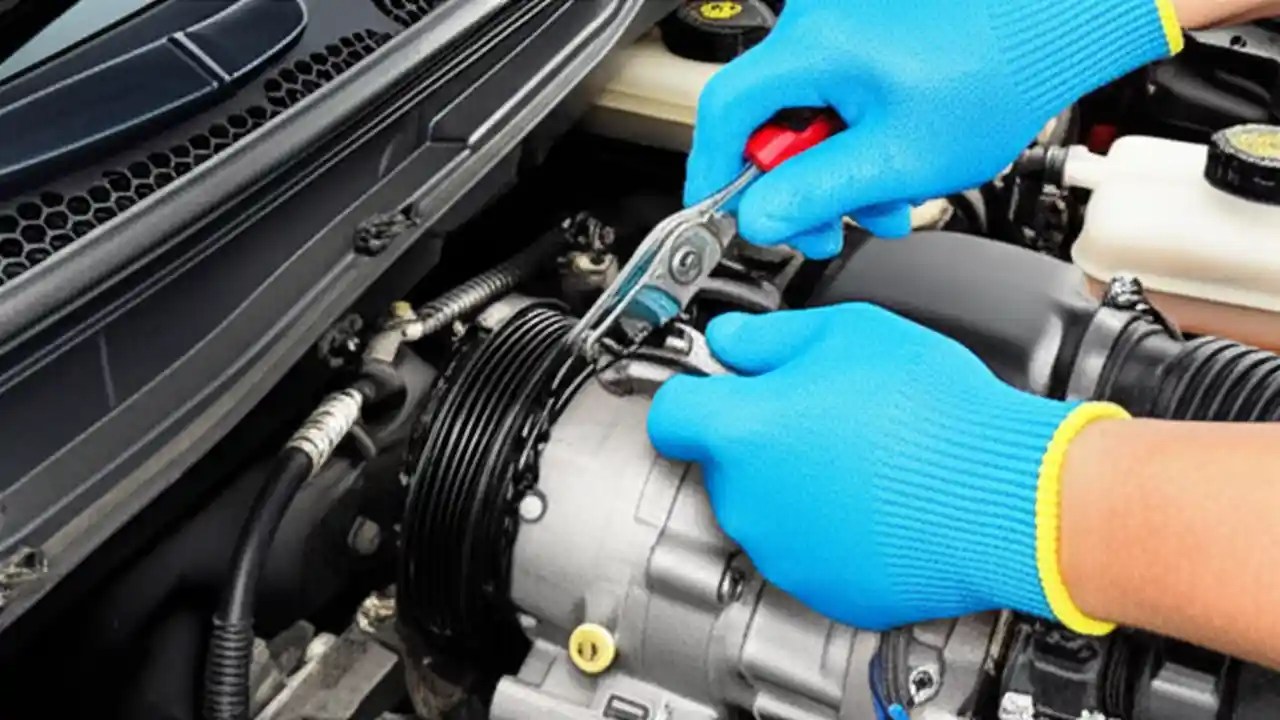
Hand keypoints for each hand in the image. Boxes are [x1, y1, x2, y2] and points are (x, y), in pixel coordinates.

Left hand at [647, 305, 1082, 629]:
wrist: (1004, 496)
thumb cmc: (933, 414)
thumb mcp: (846, 334)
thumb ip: (767, 337)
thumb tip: (729, 341)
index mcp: (741, 430)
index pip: (669, 414)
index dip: (692, 395)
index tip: (713, 389)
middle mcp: (747, 499)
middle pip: (723, 460)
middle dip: (758, 436)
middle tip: (819, 413)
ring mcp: (782, 552)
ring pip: (763, 507)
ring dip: (792, 484)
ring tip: (859, 458)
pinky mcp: (822, 589)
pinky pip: (806, 550)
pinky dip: (829, 530)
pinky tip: (874, 501)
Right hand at [686, 0, 1181, 257]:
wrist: (1056, 24)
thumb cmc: (995, 74)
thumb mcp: (896, 159)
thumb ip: (814, 194)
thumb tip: (759, 218)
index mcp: (813, 45)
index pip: (724, 113)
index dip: (715, 172)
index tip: (724, 213)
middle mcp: (818, 21)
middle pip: (767, 119)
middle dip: (796, 185)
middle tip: (825, 225)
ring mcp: (843, 21)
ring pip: (806, 113)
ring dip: (834, 167)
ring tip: (883, 198)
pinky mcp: (867, 28)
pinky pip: (835, 91)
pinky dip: (854, 134)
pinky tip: (891, 163)